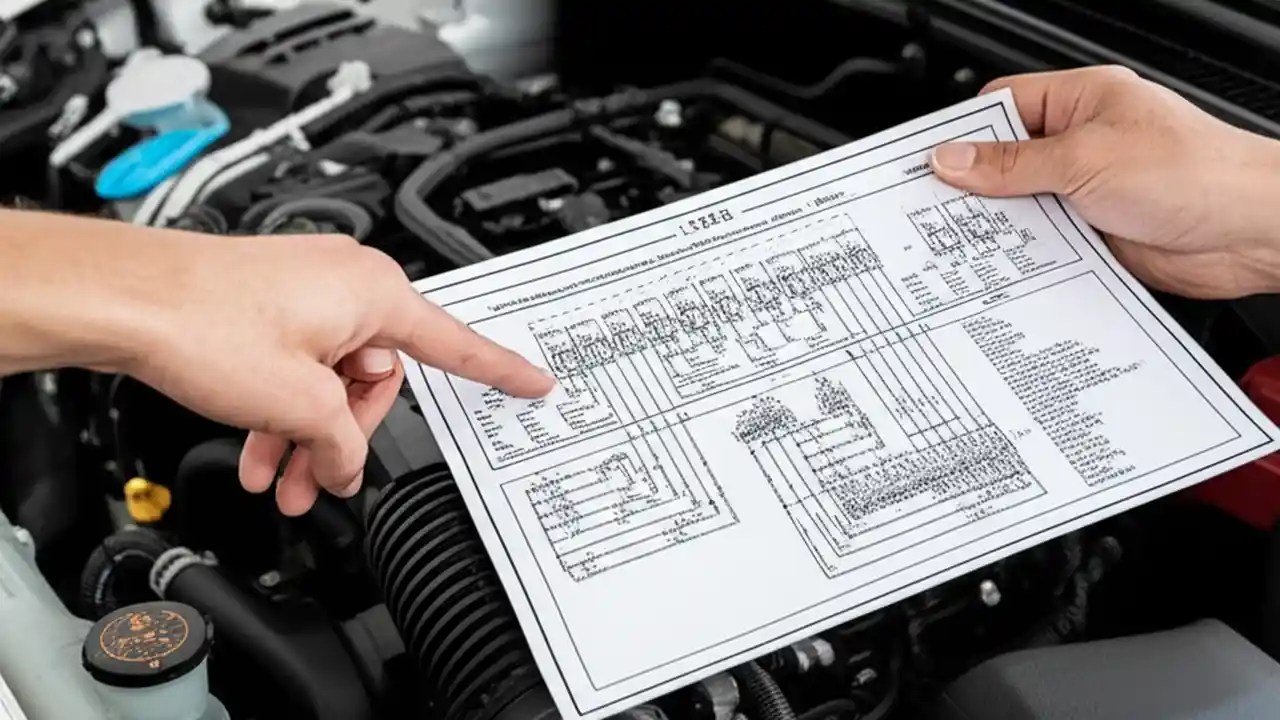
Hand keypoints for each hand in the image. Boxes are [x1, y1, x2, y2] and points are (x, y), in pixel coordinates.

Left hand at [126, 232, 554, 515]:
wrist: (126, 298)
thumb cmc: (202, 323)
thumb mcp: (295, 402)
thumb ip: (341, 442)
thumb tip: (348, 464)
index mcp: (373, 293)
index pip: (455, 344)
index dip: (500, 370)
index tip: (535, 382)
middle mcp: (347, 284)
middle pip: (377, 380)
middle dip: (344, 436)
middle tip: (319, 478)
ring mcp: (308, 292)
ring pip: (331, 379)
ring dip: (306, 434)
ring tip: (280, 479)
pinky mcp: (274, 303)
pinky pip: (299, 365)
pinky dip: (283, 410)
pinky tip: (259, 449)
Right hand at [929, 65, 1279, 298]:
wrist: (1252, 231)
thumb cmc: (1195, 172)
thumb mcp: (1085, 158)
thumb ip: (1011, 165)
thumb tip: (953, 159)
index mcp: (1081, 101)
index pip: (1001, 108)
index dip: (962, 134)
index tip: (925, 160)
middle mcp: (1082, 143)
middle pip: (1004, 162)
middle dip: (973, 186)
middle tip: (934, 207)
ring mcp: (1087, 191)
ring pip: (1021, 208)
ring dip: (1000, 226)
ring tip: (968, 239)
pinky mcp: (1094, 235)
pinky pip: (1042, 245)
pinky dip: (1023, 256)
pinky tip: (1006, 264)